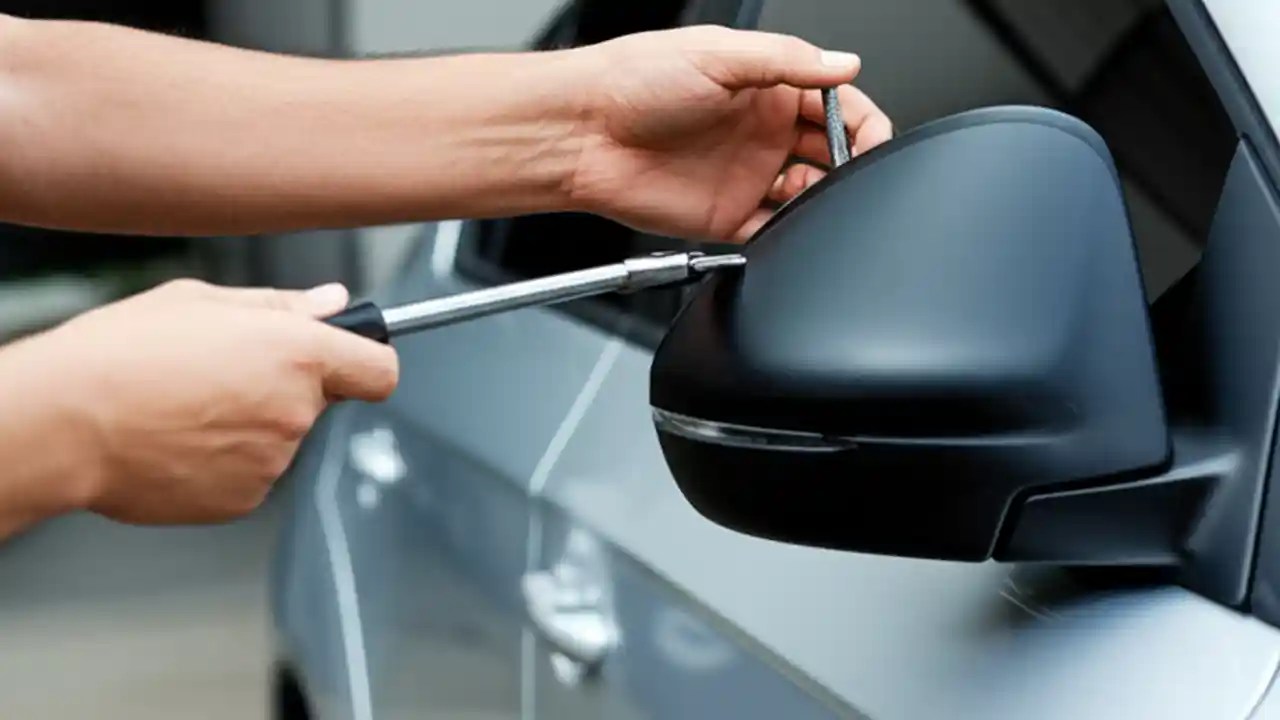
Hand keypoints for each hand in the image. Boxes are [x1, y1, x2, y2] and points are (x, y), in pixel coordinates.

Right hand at [24, 278, 397, 524]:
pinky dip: (225, 462)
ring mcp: (273, 461)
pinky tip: (179, 441)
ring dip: (250, 425)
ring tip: (186, 408)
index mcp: (297, 354)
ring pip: (280, 439)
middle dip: (286, 388)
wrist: (64, 422)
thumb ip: (281, 305)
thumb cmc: (121, 354)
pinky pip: (251, 474)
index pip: (380, 370)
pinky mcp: (244, 499)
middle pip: (319, 402)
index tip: (353, 361)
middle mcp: (296, 411)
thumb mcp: (201, 302)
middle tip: (222, 374)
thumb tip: (332, 303)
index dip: (367, 363)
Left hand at [566, 25, 892, 241]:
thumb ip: (789, 60)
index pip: (839, 104)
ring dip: (824, 199)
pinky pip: (773, 231)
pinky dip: (790, 233)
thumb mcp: (719, 53)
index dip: (863, 122)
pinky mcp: (727, 216)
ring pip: (809, 195)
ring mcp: (746, 175)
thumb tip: (845, 62)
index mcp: (767, 87)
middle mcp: (761, 131)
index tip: (873, 139)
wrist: (582, 133)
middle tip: (851, 171)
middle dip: (852, 163)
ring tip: (818, 197)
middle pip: (832, 152)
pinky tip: (792, 224)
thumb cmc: (633, 80)